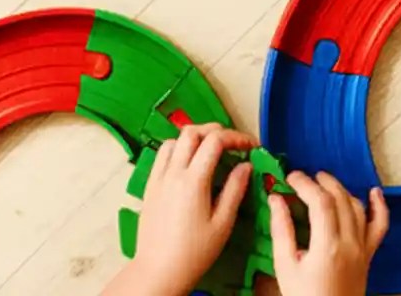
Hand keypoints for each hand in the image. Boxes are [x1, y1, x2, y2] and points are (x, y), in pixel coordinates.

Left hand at [103, 123, 256, 295]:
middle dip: (216, 131)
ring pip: (174, 140)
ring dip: (194, 138)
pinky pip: (162, 155)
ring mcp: (158, 177)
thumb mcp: (223, 223)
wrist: (159, 270)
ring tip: (210, 151)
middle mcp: (173, 173)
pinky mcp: (149, 185)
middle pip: (192, 132)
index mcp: (193, 181)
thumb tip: (246, 166)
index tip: (251, 146)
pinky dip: (178, 149)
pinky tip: (189, 163)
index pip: (215, 141)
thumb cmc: (194, 252)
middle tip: (233, 144)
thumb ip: (236, 190)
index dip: (236, 137)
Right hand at [269, 171, 388, 295]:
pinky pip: (380, 227)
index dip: (305, 184)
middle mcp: (350, 244)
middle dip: (322, 182)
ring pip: (358, 208)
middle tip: (305, 177)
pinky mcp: (369, 256)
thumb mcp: (284, 267)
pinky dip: (380, 207)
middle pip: (340, 199)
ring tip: (325, 183)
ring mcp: (363, 249)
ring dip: (342, 190)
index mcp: (327, 246)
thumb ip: (281, 230)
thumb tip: (276, 199)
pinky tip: (374, 192)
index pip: (320, 202)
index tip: (290, 178)